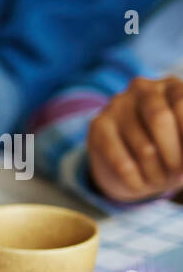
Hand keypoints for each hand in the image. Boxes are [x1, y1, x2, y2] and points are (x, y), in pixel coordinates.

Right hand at [88, 76, 182, 202]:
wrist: (127, 164)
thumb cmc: (167, 149)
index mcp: (171, 85)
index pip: (182, 105)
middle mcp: (142, 88)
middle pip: (159, 119)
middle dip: (174, 155)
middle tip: (177, 174)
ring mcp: (116, 106)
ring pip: (143, 148)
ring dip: (157, 174)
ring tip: (158, 182)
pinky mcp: (97, 126)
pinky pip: (120, 161)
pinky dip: (135, 180)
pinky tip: (139, 186)